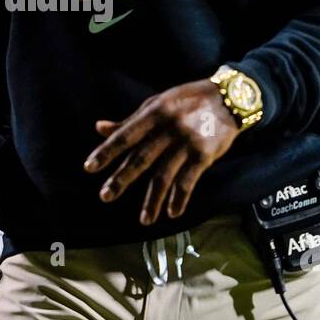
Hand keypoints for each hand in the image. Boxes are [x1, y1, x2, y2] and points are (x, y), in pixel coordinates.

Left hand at [83, 80, 240, 224]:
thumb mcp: (158, 103)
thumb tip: (99, 128)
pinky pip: (189, 181)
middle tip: (105, 196)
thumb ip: (130, 120)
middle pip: (141, 158)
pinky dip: (179, 199)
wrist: (230, 98)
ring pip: (165, 175)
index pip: (126, 135)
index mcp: (154, 112)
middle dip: (122, 179)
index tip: (89, 168)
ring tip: (144, 221)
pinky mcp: (205, 154)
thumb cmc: (187, 100)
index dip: (107, 152)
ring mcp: (187, 142)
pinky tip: (171, 213)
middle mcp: (169, 127)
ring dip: (152, 200)